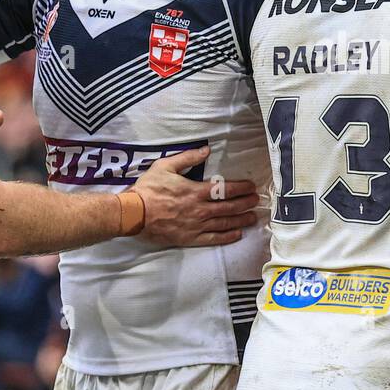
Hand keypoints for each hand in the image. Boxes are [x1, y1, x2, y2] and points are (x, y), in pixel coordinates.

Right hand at [128, 145, 260, 246]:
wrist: (133, 214)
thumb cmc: (148, 189)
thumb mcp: (165, 166)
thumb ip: (187, 158)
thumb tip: (206, 150)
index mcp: (195, 191)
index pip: (225, 189)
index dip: (241, 188)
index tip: (251, 187)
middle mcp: (199, 210)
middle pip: (229, 207)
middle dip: (245, 203)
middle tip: (257, 201)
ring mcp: (195, 226)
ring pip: (224, 224)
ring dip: (241, 220)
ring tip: (253, 217)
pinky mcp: (189, 239)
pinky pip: (212, 239)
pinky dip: (227, 237)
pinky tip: (237, 234)